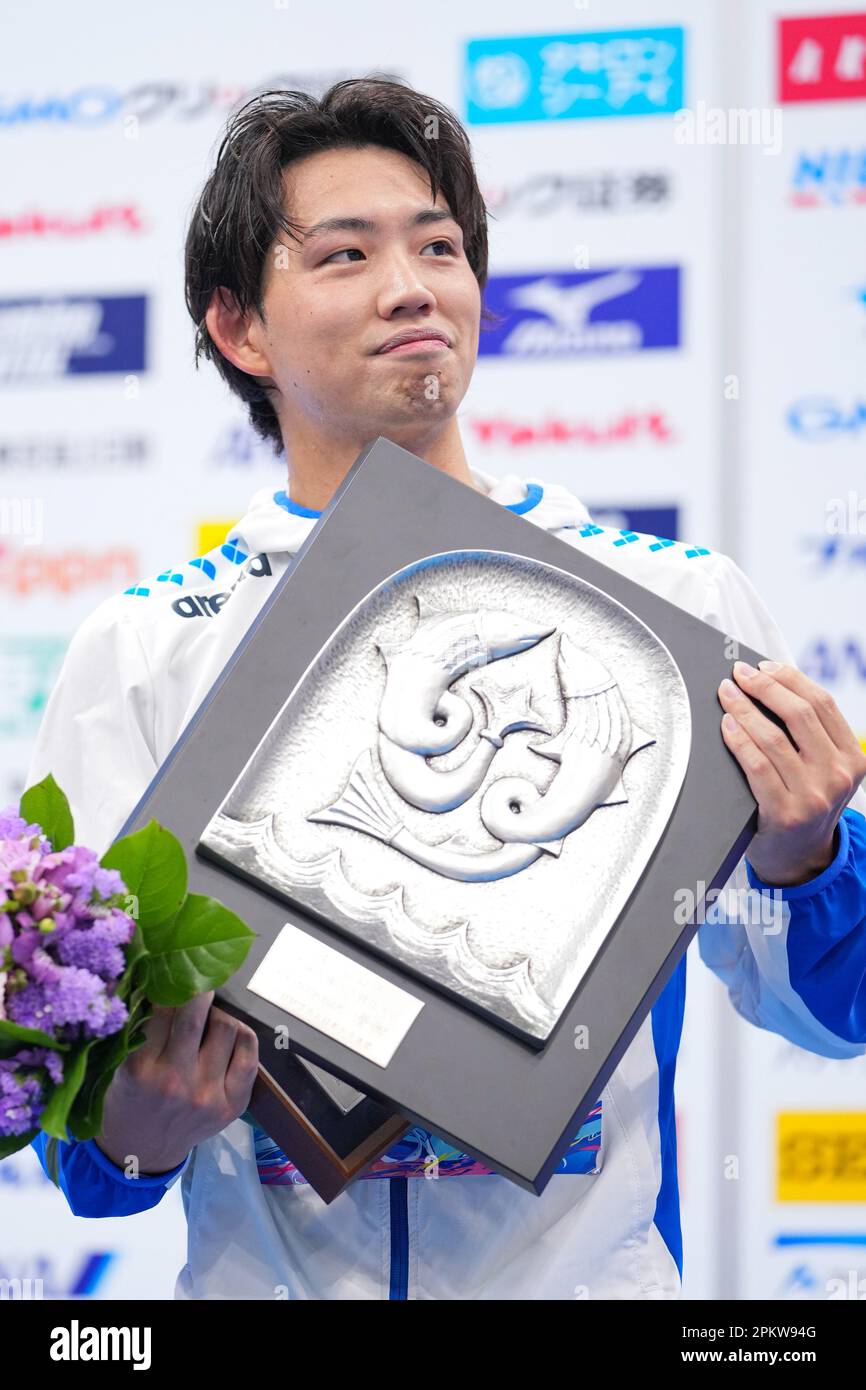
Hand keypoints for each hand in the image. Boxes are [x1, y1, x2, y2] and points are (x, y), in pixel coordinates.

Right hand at [95, 992, 259, 1175]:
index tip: (171, 976)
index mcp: (140, 1070)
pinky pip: (249, 1052)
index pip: (162, 1009)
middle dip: (197, 990)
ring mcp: (208, 1095)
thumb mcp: (118, 1065)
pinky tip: (228, 1035)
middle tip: (194, 983)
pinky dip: (241, 1034)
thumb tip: (146, 977)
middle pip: (196, 1014)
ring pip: (227, 1027)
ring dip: (217, 1015)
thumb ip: (134, 1026)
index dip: (168, 987)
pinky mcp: (233, 1104)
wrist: (143, 1152)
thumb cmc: (128, 1099)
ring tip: (207, 1019)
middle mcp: (176, 1083)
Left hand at [718, 660, 865, 886]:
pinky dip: (738, 741)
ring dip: (744, 709)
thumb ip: (809, 735)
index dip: (789, 679)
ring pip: (773, 737)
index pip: (822, 703)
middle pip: (799, 714)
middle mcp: (838, 775)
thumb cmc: (804, 803)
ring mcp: (813, 795)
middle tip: (738, 674)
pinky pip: (756, 766)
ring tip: (727, 694)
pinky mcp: (785, 813)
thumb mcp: (822, 769)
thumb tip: (768, 683)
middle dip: (764, 687)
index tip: (763, 666)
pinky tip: (726, 726)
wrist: (799, 859)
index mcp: (852, 757)